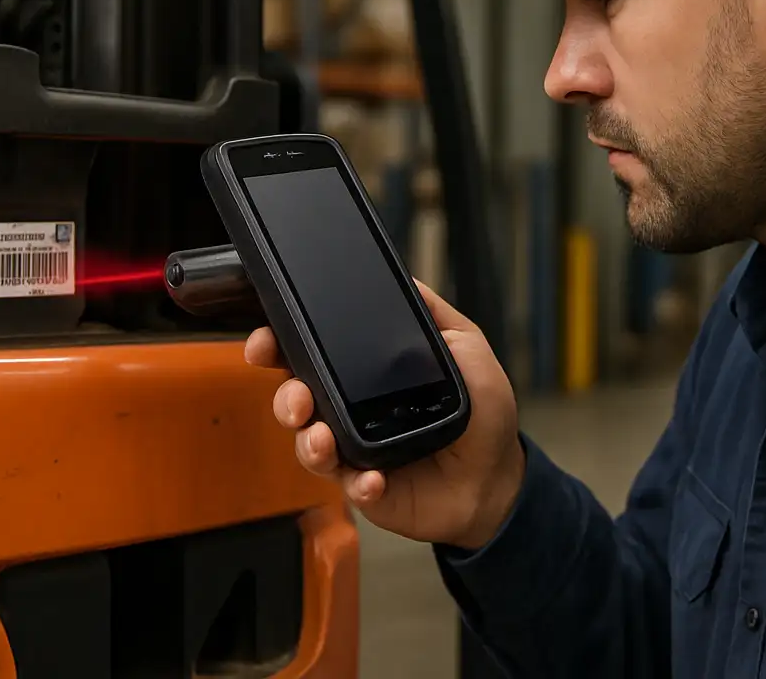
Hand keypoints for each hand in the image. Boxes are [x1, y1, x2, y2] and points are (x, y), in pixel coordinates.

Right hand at [244, 280, 524, 549]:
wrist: (500, 474)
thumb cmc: (482, 411)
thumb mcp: (465, 346)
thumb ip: (431, 313)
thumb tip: (401, 278)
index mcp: (364, 374)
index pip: (310, 355)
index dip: (280, 345)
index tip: (266, 341)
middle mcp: (351, 410)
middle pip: (295, 399)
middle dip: (286, 396)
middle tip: (298, 398)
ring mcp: (354, 451)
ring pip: (308, 443)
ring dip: (308, 441)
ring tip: (324, 438)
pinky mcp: (366, 488)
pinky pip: (346, 485)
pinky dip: (356, 482)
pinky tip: (373, 478)